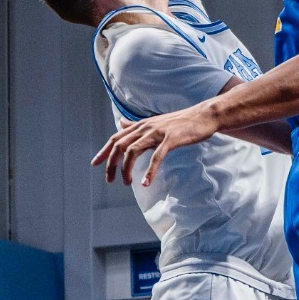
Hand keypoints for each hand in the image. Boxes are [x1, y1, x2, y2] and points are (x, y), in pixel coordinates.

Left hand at [92, 105, 222, 185]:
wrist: (203, 116)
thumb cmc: (181, 122)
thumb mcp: (155, 122)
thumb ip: (136, 125)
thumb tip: (121, 123)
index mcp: (141, 125)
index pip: (116, 138)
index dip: (104, 151)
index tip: (95, 164)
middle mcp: (145, 127)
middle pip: (120, 145)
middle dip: (111, 164)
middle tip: (109, 180)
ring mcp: (157, 133)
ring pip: (133, 151)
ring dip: (126, 169)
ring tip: (126, 183)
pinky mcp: (170, 139)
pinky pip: (156, 157)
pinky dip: (149, 171)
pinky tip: (145, 182)